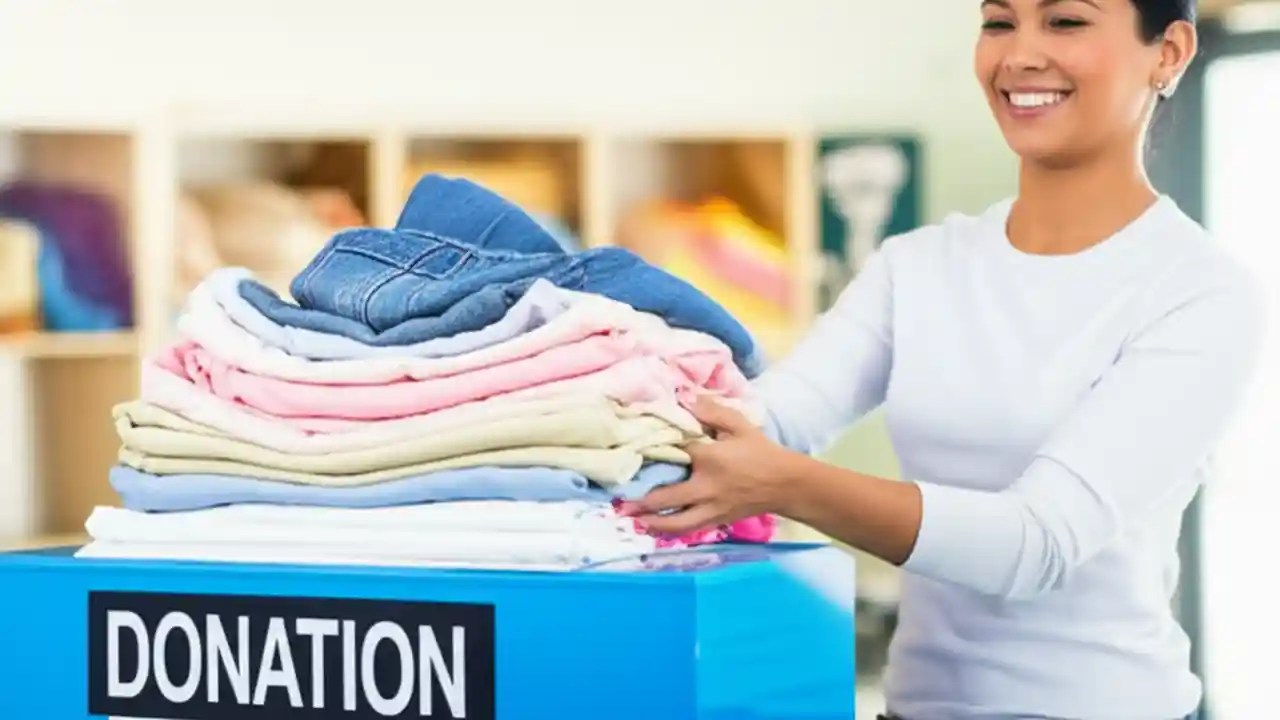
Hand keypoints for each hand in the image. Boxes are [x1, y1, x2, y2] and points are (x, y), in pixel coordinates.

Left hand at [624, 395, 800, 535]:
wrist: (786, 484)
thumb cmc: (761, 452)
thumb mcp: (739, 425)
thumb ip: (711, 411)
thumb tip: (685, 399)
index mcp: (710, 459)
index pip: (675, 454)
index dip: (654, 452)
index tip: (632, 450)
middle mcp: (706, 487)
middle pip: (667, 499)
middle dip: (642, 504)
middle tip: (619, 505)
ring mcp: (712, 508)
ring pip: (677, 523)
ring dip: (653, 525)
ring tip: (634, 522)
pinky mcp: (718, 520)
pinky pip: (690, 529)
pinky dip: (672, 531)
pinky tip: (659, 529)